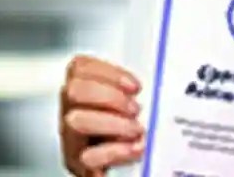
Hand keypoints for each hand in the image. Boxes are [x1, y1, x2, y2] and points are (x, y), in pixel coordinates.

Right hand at [60, 55, 144, 175]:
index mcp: (83, 92)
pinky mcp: (80, 165)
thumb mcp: (132, 104)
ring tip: (137, 130)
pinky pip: (89, 157)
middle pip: (73, 90)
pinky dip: (115, 151)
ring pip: (76, 121)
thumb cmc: (133, 132)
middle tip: (135, 109)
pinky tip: (133, 149)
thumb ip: (135, 91)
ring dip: (113, 123)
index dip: (108, 72)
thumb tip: (161, 82)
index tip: (135, 86)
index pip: (80, 67)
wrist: (132, 170)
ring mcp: (72, 139)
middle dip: (109, 96)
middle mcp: (72, 112)